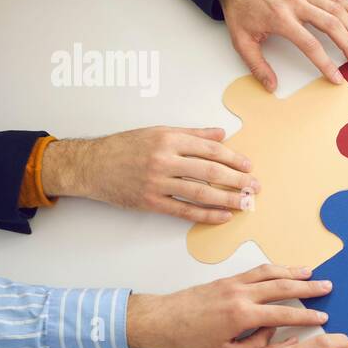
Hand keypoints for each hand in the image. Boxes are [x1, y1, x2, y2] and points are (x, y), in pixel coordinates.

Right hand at [41, 127, 260, 224]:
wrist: (92, 165)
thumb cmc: (125, 146)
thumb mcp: (159, 131)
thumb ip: (192, 134)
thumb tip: (221, 134)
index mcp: (169, 138)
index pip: (210, 149)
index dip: (234, 158)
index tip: (248, 166)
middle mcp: (164, 159)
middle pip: (210, 171)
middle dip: (237, 180)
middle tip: (255, 186)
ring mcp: (157, 182)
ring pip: (201, 193)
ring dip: (228, 199)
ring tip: (245, 203)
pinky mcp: (151, 201)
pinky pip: (185, 211)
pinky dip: (207, 215)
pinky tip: (223, 216)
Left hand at [126, 264, 334, 347]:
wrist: (162, 320)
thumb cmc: (190, 342)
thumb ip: (255, 346)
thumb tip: (273, 332)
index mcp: (242, 316)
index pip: (283, 314)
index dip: (306, 316)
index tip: (322, 316)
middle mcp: (241, 295)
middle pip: (283, 287)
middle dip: (308, 287)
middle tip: (328, 287)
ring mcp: (234, 283)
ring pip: (271, 273)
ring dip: (294, 272)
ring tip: (312, 273)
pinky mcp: (227, 279)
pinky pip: (257, 271)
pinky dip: (275, 269)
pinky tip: (285, 271)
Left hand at [218, 0, 347, 90]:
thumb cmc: (241, 6)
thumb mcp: (241, 40)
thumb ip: (257, 65)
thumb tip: (271, 85)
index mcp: (281, 18)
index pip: (310, 45)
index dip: (326, 63)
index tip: (336, 77)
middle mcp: (296, 4)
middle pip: (331, 25)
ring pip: (337, 10)